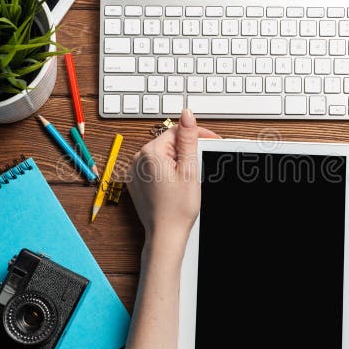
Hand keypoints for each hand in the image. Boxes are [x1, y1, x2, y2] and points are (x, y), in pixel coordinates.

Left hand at [127, 109, 219, 258]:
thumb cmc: (178, 208)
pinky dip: (167, 171)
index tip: (212, 141)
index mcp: (151, 152)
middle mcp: (139, 158)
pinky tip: (177, 185)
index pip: (177, 131)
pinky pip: (155, 168)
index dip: (197, 135)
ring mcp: (135, 171)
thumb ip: (188, 139)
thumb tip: (187, 114)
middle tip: (202, 165)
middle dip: (188, 150)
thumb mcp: (189, 169)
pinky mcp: (136, 182)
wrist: (165, 234)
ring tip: (189, 179)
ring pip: (163, 155)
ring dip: (178, 161)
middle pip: (170, 143)